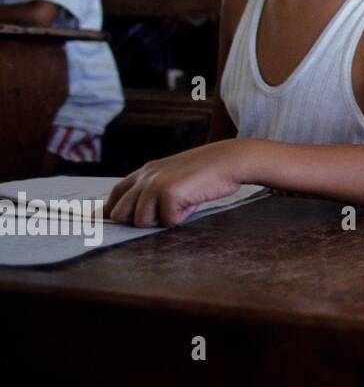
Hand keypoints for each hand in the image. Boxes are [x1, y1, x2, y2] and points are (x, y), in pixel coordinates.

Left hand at [105, 140, 248, 226]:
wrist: (229, 160)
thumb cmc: (206, 172)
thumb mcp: (174, 176)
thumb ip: (154, 191)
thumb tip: (138, 216)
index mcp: (145, 172)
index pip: (115, 196)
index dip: (112, 213)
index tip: (113, 226)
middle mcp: (145, 176)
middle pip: (119, 214)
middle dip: (139, 221)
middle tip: (164, 214)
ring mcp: (154, 184)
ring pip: (141, 222)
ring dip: (162, 220)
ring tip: (182, 205)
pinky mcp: (168, 192)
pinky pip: (167, 221)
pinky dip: (181, 217)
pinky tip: (193, 202)